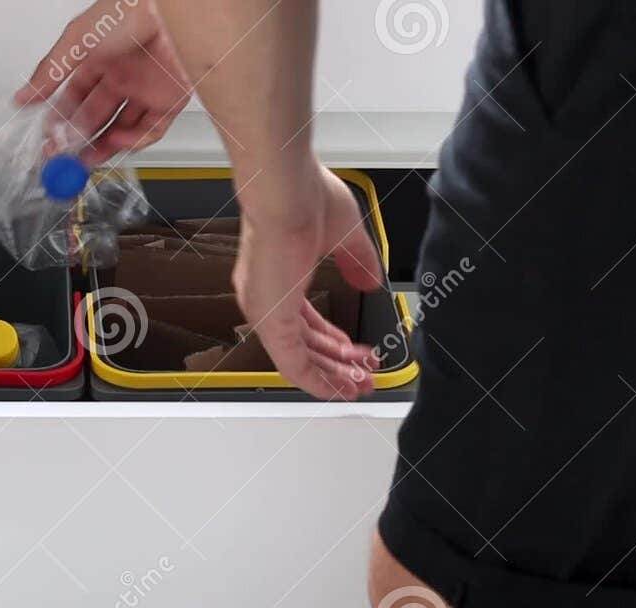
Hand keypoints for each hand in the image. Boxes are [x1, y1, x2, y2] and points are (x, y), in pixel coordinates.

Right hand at [15, 1, 190, 162]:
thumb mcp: (78, 40)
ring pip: (122, 128)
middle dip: (78, 138)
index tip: (49, 138)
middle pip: (96, 116)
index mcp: (99, 59)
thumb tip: (23, 96)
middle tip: (64, 155)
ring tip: (86, 159)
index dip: (61, 119)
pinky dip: (134, 141)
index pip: (75, 97)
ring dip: (103, 146)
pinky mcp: (169, 99)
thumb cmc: (128, 11)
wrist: (172, 12)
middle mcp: (122, 75)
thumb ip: (50, 72)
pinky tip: (118, 141)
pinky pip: (151, 129)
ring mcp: (145, 89)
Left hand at [234, 164, 384, 400]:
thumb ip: (357, 262)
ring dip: (332, 376)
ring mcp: (265, 311)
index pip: (304, 322)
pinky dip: (317, 380)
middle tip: (364, 377)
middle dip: (337, 364)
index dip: (333, 341)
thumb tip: (370, 283)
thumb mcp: (344, 236)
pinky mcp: (270, 321)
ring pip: (299, 360)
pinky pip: (292, 365)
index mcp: (275, 277)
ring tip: (360, 387)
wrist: (285, 189)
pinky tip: (339, 390)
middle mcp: (265, 297)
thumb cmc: (304, 197)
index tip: (357, 353)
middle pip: (303, 345)